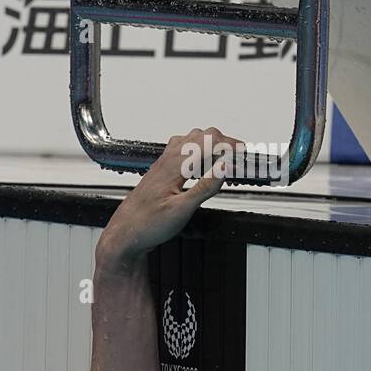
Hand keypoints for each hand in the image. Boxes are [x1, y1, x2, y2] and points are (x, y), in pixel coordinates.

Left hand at [98, 127, 243, 264]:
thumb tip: (226, 166)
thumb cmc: (146, 225)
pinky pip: (182, 151)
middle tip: (239, 158)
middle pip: (201, 135)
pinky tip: (202, 166)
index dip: (231, 145)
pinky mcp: (160, 173)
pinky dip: (198, 152)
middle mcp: (167, 161)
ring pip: (190, 140)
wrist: (124, 234)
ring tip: (224, 161)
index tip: (246, 154)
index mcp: (174, 166)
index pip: (208, 141)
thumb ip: (205, 187)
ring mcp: (162, 165)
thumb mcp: (182, 210)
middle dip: (224, 142)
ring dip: (210, 144)